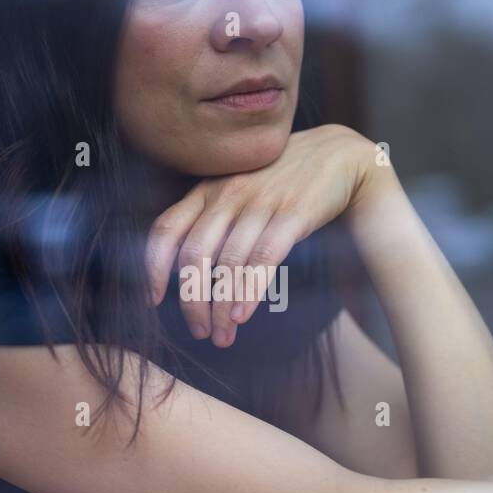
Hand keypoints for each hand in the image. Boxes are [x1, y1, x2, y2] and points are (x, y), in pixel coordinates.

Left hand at [145, 123, 391, 346]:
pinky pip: (263, 258)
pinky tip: (242, 315)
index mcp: (206, 191)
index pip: (166, 230)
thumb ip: (211, 220)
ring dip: (220, 308)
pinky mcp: (292, 215)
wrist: (339, 155)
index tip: (154, 300)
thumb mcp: (237, 190)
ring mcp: (259, 204)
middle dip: (191, 302)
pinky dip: (249, 291)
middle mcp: (227, 195)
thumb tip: (186, 271)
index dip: (153, 268)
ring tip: (223, 336)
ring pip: (227, 264)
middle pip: (193, 256)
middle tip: (200, 331)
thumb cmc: (282, 181)